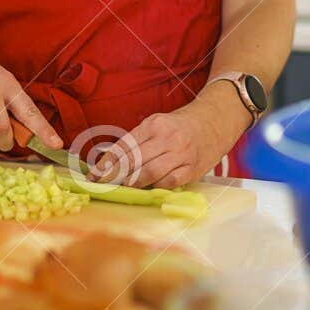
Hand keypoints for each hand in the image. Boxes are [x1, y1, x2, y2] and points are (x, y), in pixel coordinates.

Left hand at [92, 86, 246, 188]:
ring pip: (149, 173)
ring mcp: (181, 153)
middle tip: (104, 185)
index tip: (95, 175)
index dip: (107, 163)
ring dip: (132, 183)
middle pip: (134, 161)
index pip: (125, 146)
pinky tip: (148, 188)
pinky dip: (155, 187)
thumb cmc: (181, 126)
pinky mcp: (191, 168)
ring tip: (123, 188)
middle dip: (115, 176)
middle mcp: (167, 137)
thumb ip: (138, 141)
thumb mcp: (158, 125)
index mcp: (154, 124)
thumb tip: (111, 162)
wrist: (214, 121)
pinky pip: (168, 182)